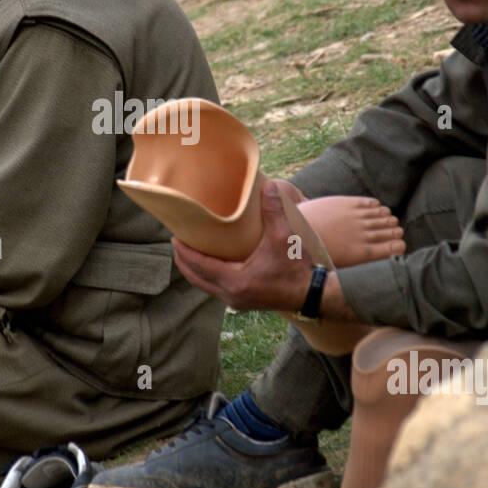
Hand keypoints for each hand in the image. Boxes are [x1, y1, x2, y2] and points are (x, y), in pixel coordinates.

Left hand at [171, 180, 315, 311]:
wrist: (312, 294)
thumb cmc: (297, 267)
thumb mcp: (284, 236)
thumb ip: (273, 210)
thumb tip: (267, 185)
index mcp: (235, 280)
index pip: (198, 265)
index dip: (184, 250)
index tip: (175, 236)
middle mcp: (231, 295)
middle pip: (195, 278)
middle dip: (183, 260)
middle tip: (178, 241)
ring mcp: (236, 301)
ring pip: (204, 285)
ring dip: (194, 269)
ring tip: (189, 249)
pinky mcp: (243, 302)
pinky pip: (215, 289)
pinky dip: (207, 276)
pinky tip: (210, 262)